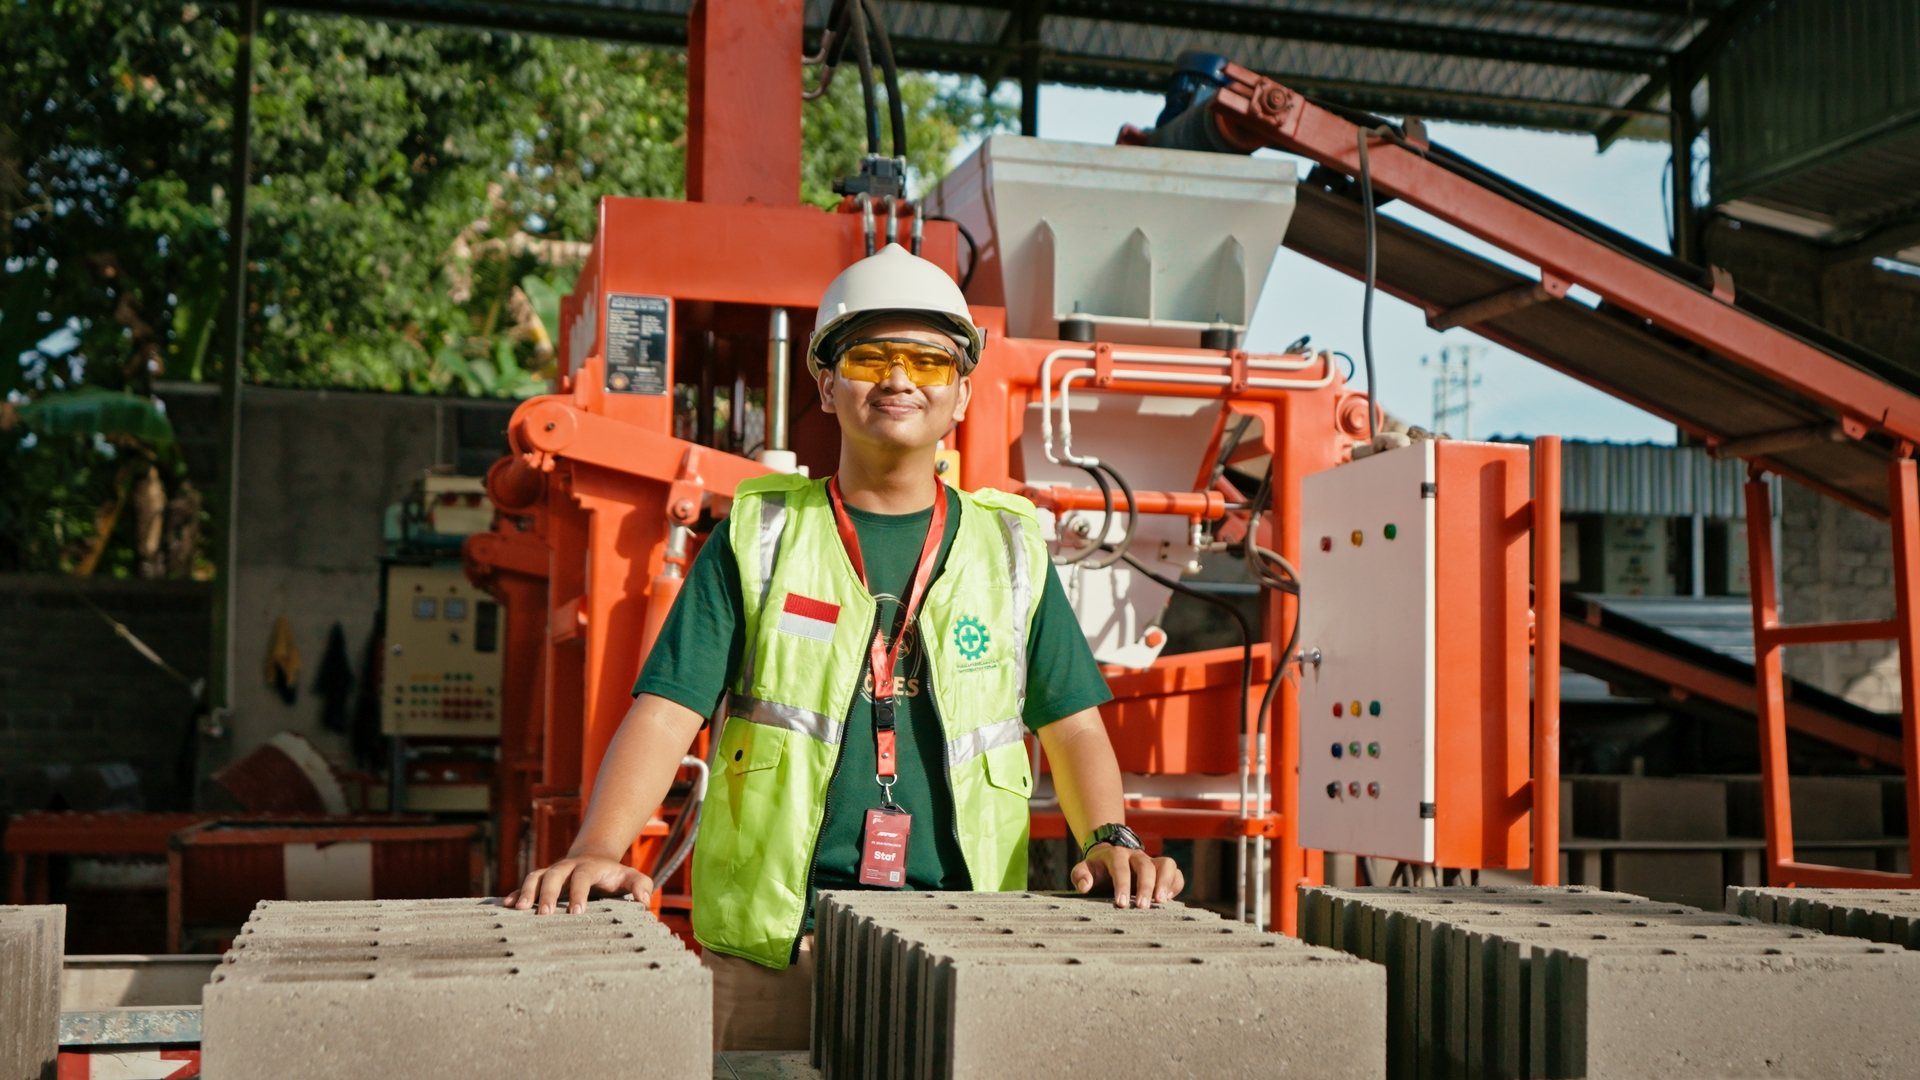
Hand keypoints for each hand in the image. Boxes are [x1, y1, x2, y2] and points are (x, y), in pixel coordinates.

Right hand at [505, 856, 654, 914]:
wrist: (595, 858)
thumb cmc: (615, 875)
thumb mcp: (631, 877)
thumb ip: (641, 885)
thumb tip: (644, 901)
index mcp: (589, 867)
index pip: (583, 877)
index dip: (579, 893)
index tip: (577, 912)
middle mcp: (568, 867)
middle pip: (554, 874)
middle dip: (547, 893)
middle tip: (543, 914)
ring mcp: (553, 872)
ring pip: (536, 876)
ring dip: (526, 891)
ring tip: (518, 909)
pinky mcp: (542, 879)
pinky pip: (526, 883)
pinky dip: (516, 893)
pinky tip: (507, 906)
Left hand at [1071, 843, 1184, 909]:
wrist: (1109, 856)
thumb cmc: (1097, 869)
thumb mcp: (1084, 869)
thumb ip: (1080, 876)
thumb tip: (1084, 887)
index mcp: (1115, 855)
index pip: (1120, 867)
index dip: (1122, 884)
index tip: (1122, 903)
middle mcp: (1136, 856)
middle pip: (1146, 866)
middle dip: (1146, 886)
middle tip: (1143, 907)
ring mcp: (1151, 861)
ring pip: (1167, 864)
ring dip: (1166, 882)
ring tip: (1161, 902)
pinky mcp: (1162, 870)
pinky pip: (1176, 873)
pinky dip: (1175, 885)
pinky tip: (1168, 899)